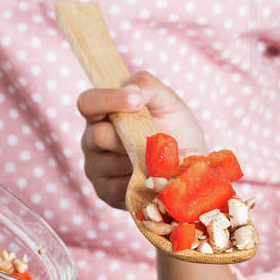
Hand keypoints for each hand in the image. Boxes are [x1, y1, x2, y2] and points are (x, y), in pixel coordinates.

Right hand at [77, 71, 206, 209]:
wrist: (191, 168)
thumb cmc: (176, 130)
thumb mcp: (168, 102)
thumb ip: (148, 86)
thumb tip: (132, 93)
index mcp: (102, 113)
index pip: (87, 102)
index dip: (107, 100)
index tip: (135, 102)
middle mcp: (91, 140)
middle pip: (96, 136)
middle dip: (129, 137)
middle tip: (154, 139)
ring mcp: (96, 168)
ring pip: (111, 163)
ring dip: (140, 161)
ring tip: (157, 160)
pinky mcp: (106, 193)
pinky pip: (119, 188)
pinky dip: (142, 181)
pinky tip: (153, 177)